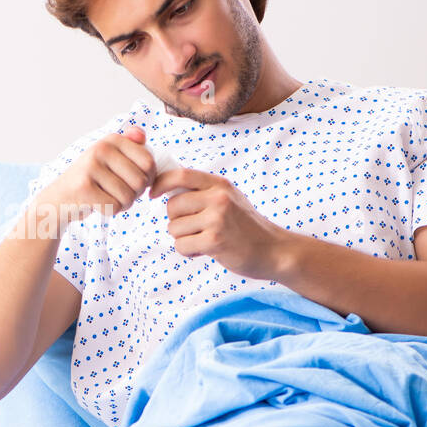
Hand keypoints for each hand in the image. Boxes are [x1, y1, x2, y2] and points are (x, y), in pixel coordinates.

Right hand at [35, 126, 156, 234]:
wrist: (59, 198)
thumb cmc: (92, 180)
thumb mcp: (111, 158)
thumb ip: (130, 145)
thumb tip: (141, 133)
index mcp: (112, 140)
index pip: (148, 162)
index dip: (148, 178)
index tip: (134, 182)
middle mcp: (101, 149)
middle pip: (140, 181)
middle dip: (135, 194)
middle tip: (120, 193)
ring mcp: (90, 167)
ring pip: (128, 196)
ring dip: (122, 204)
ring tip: (108, 198)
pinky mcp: (83, 187)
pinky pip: (113, 206)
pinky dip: (110, 211)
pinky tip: (99, 205)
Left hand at [149, 168, 292, 279]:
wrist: (273, 250)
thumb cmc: (246, 227)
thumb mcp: (229, 198)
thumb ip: (203, 191)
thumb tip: (165, 186)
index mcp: (219, 184)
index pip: (180, 175)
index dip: (160, 183)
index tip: (153, 194)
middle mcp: (218, 198)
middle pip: (172, 206)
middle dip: (175, 221)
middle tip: (194, 229)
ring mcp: (217, 219)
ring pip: (174, 228)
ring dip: (183, 238)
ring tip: (204, 240)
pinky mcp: (215, 241)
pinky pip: (181, 245)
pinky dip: (189, 251)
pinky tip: (205, 250)